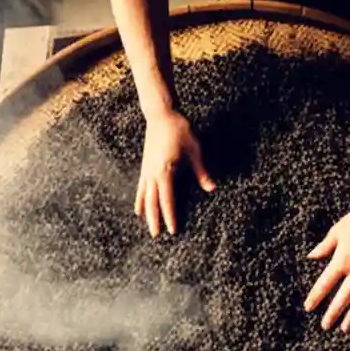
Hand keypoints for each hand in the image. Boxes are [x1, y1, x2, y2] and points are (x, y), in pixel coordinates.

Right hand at [136, 110, 216, 235]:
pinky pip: (140, 188)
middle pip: (152, 202)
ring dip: (146, 213)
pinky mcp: (145, 167)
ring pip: (144, 197)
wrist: (161, 114)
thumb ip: (201, 171)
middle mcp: (152, 174)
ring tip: (148, 227)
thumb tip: (212, 188)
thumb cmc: (179, 130)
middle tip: (157, 236)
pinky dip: (140, 200)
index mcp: (165, 172)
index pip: (167, 200)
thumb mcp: (195, 150)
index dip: (170, 216)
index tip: (172, 230)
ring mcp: (146, 171)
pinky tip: (138, 209)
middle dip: (155, 220)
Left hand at [304, 198, 349, 331]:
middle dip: (332, 313)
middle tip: (325, 326)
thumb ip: (325, 246)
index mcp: (343, 261)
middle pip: (343, 298)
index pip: (325, 284)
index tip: (308, 307)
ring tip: (345, 329)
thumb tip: (311, 256)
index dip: (316, 297)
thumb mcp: (338, 230)